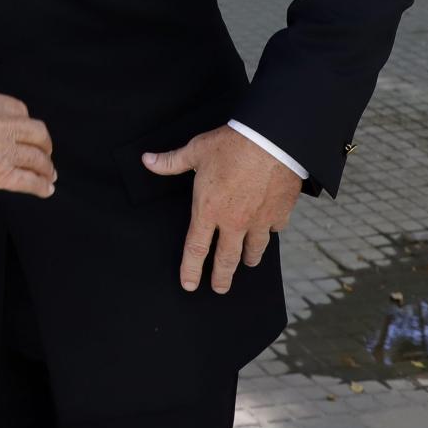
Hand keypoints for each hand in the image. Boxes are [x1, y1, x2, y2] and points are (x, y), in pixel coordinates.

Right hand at [0, 93, 54, 198]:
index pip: (19, 109)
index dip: (26, 122)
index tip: (28, 131)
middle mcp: (0, 125)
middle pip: (36, 132)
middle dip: (44, 143)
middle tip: (45, 151)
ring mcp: (2, 150)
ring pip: (36, 158)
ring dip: (46, 167)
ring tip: (49, 173)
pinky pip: (29, 181)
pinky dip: (41, 186)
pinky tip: (46, 189)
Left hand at [144, 126, 304, 293]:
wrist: (272, 139)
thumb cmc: (232, 144)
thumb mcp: (196, 150)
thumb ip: (171, 161)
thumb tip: (147, 160)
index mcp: (208, 210)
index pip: (195, 248)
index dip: (190, 269)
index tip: (189, 284)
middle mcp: (234, 222)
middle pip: (226, 259)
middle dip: (222, 277)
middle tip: (219, 288)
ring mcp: (259, 220)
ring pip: (254, 249)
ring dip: (249, 258)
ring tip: (248, 263)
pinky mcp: (280, 213)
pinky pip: (275, 229)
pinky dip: (271, 231)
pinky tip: (270, 231)